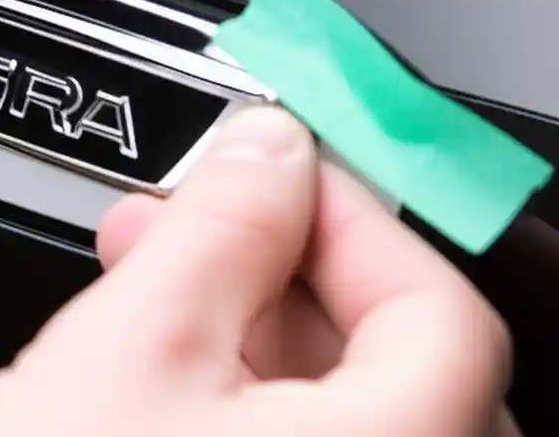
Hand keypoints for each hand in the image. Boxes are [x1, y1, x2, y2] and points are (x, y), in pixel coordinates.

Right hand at [0, 107, 518, 435]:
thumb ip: (216, 227)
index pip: (438, 308)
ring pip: (337, 413)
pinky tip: (154, 359)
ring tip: (148, 276)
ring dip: (249, 326)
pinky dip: (234, 398)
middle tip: (204, 212)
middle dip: (286, 266)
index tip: (279, 167)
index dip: (354, 216)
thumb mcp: (127, 345)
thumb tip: (265, 153)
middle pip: (395, 361)